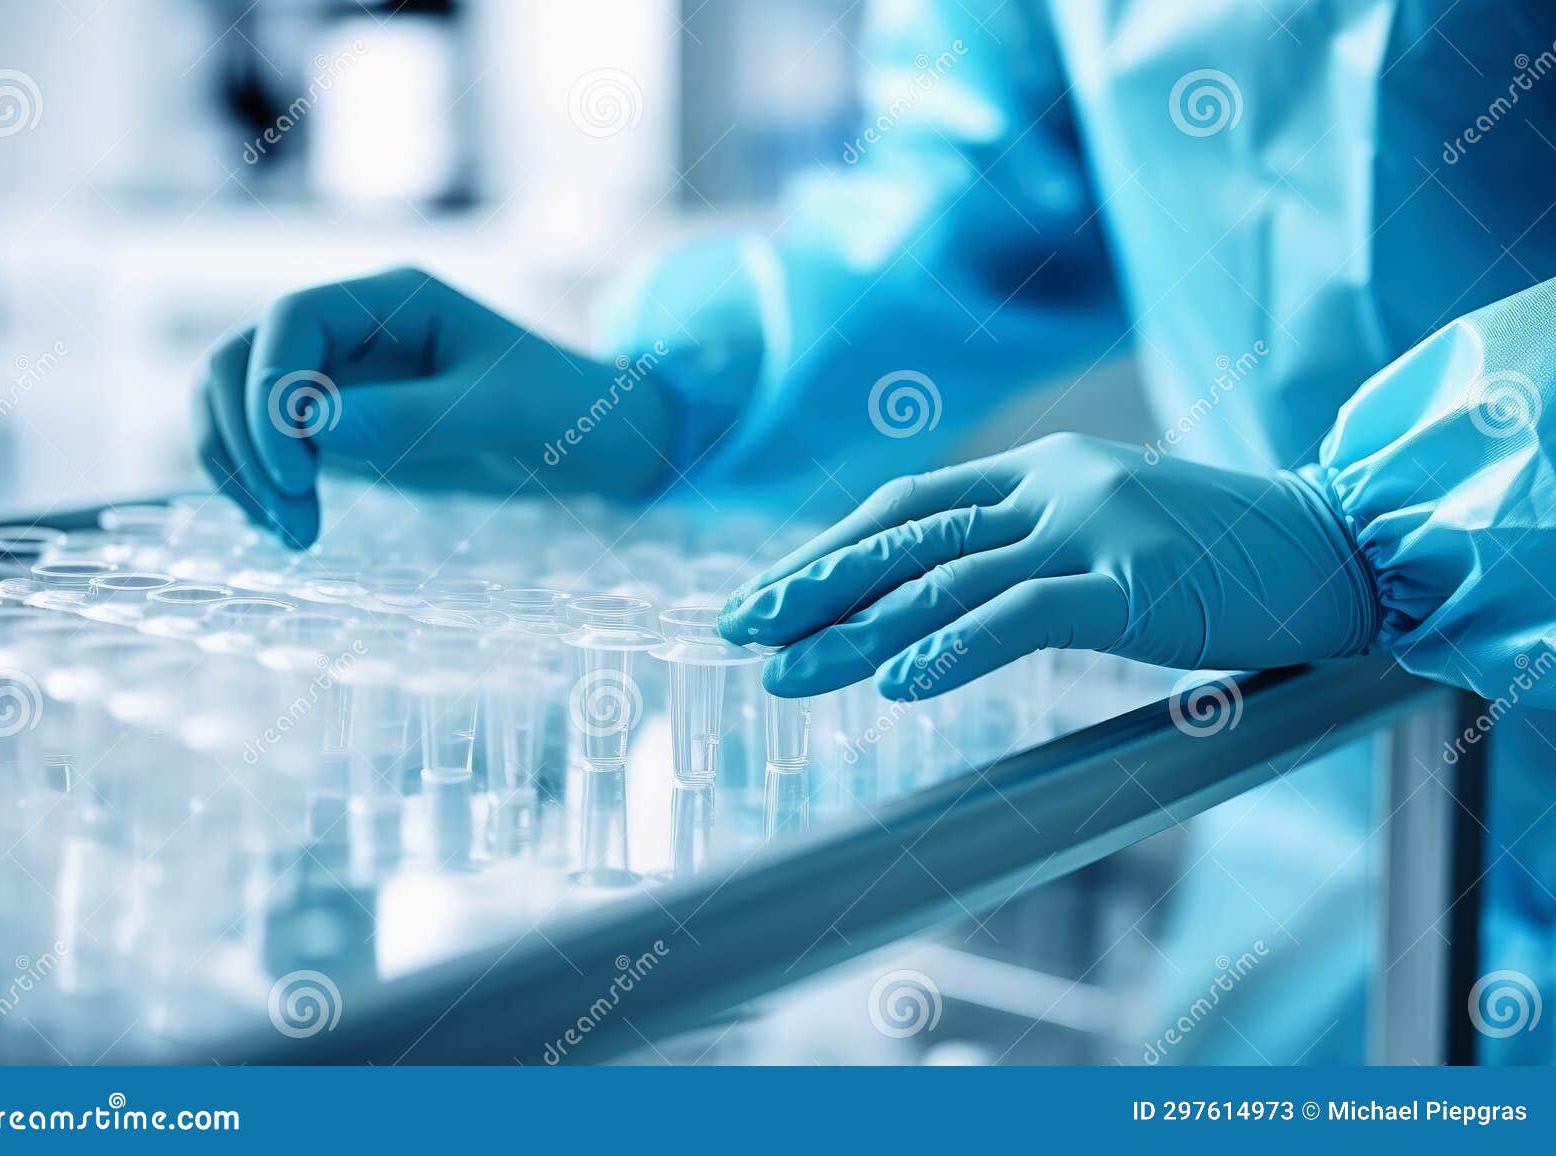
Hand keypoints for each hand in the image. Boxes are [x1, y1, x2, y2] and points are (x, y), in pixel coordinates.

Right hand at [194, 266, 676, 546]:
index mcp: (394, 298)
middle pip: (240, 359)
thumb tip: (313, 426)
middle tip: (295, 522)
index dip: (272, 392)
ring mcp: (337, 375)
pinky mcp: (335, 425)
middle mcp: (353, 327)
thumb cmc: (564, 410)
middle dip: (247, 440)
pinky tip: (290, 528)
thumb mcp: (504, 413)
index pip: (291, 321)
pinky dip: (256, 483)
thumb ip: (416, 416)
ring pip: (234, 400)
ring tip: (292, 535)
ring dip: (240, 466)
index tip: (296, 474)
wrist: (592, 439)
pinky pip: (262, 443)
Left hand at [718, 433, 1379, 697]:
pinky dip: (952, 650)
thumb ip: (1032, 546)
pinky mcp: (1130, 581)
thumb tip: (945, 598)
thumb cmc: (1223, 554)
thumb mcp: (1110, 529)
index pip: (906, 505)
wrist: (1341, 547)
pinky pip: (1021, 615)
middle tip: (735, 628)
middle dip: (812, 585)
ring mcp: (1090, 526)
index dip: (830, 549)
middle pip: (902, 536)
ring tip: (783, 675)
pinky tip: (895, 685)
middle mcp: (1051, 485)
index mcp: (1040, 469)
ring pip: (943, 578)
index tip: (770, 593)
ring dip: (854, 631)